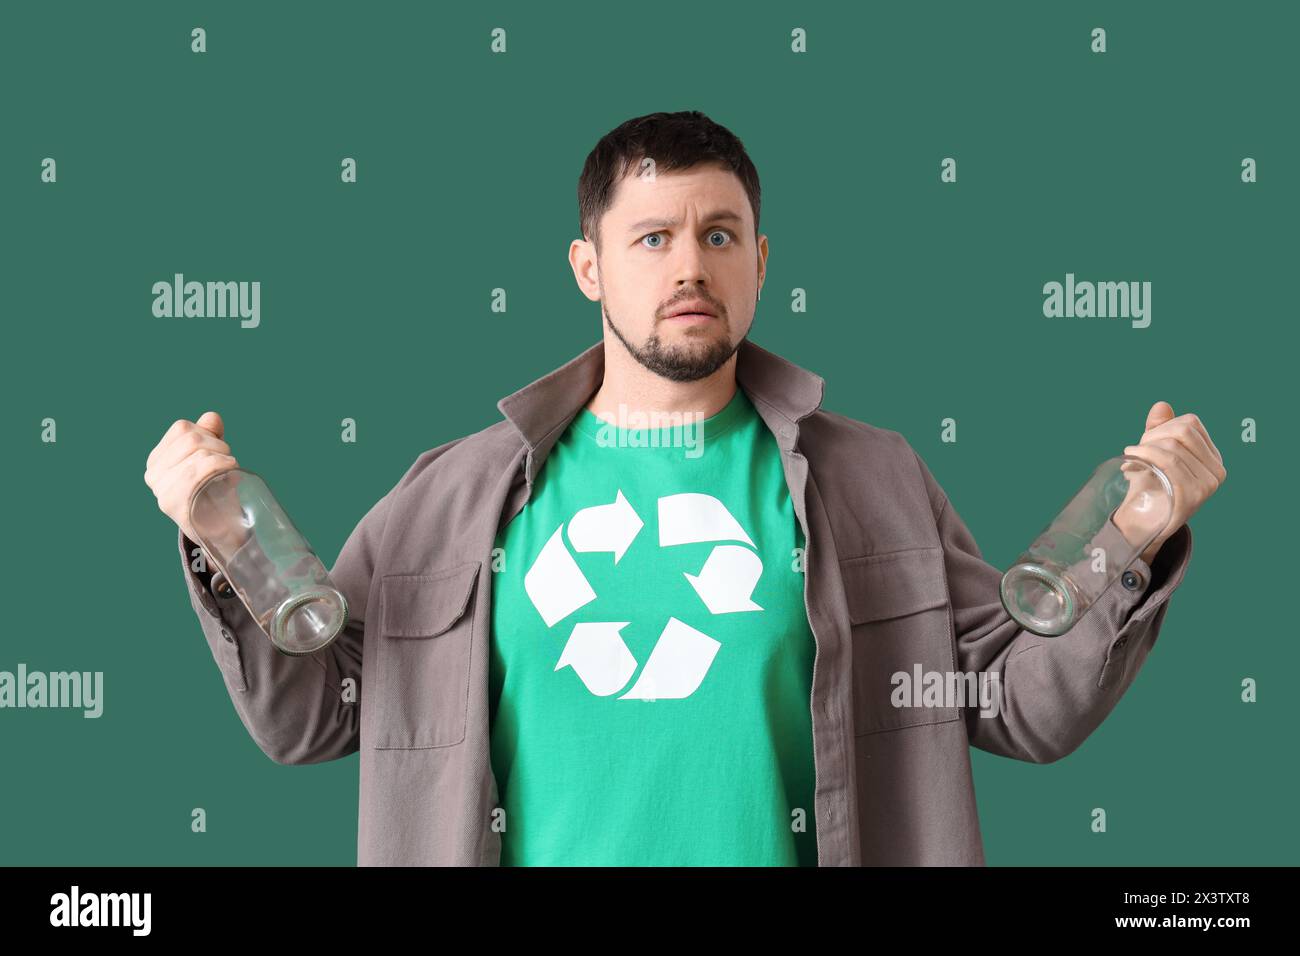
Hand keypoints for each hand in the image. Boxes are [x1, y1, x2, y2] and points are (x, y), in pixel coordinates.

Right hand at [144, 411, 239, 544]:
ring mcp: (161, 490)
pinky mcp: (174, 502)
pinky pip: (201, 469)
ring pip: (200, 452)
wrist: (222, 532)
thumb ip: (209, 435)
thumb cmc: (216, 491)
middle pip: (192, 438)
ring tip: (227, 473)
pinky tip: (229, 478)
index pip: (183, 428)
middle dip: (218, 446)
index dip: (207, 434)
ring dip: (223, 458)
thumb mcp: (211, 458)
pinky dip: (222, 467)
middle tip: (226, 465)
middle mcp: (153, 474)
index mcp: (157, 460)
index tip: (216, 452)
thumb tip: (212, 417)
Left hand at [1113, 402, 1225, 564]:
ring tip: (1132, 457)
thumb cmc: (1151, 485)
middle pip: (1182, 432)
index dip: (1163, 427)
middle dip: (1153, 436)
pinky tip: (1130, 460)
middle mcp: (1217, 470)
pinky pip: (1169, 463)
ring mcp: (1208, 484)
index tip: (1146, 441)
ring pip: (1173, 447)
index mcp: (1212, 457)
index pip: (1190, 423)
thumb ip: (1160, 429)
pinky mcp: (1193, 495)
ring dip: (1145, 447)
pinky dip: (1145, 456)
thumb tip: (1161, 405)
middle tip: (1137, 450)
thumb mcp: (1156, 453)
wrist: (1143, 522)